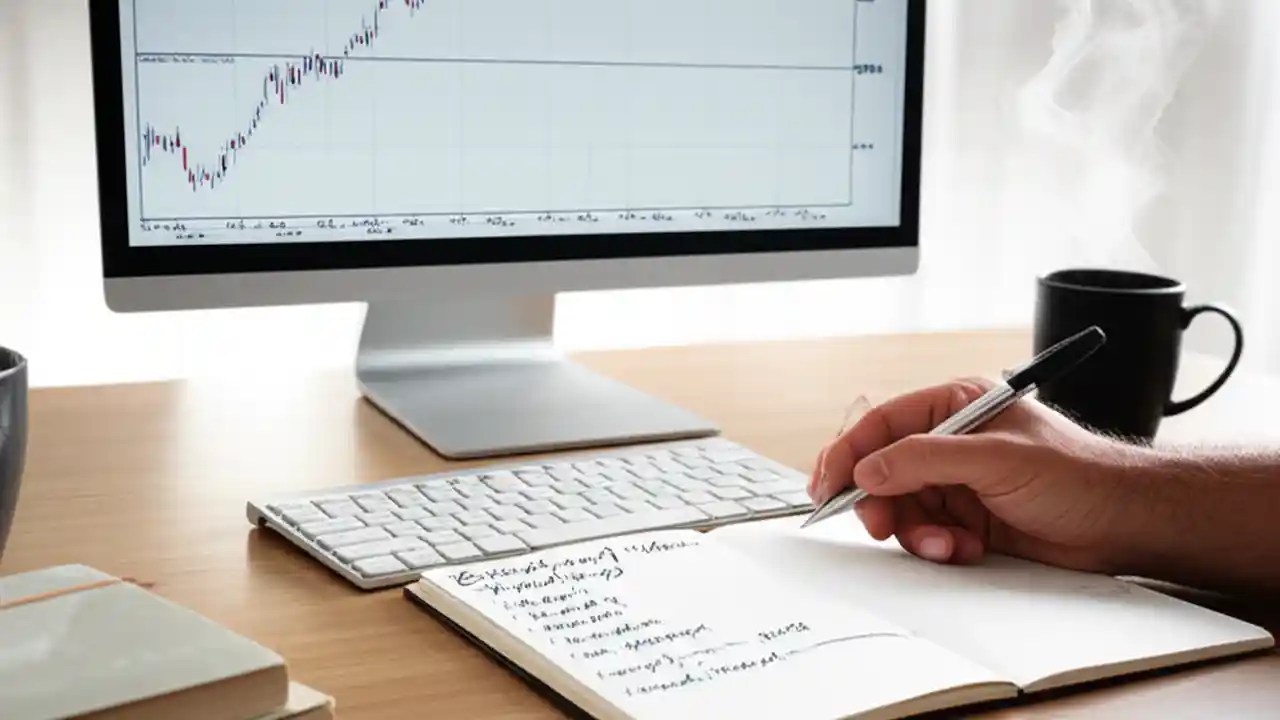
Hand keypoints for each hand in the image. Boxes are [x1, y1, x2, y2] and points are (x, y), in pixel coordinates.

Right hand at [809, 378, 1144, 571]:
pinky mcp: (965, 518)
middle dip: (880, 502)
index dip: (849, 453)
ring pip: (900, 507)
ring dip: (915, 531)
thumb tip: (868, 469)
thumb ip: (925, 460)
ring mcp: (956, 481)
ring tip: (947, 543)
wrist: (1124, 523)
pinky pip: (924, 533)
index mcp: (955, 405)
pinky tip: (965, 548)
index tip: (828, 486)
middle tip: (881, 525)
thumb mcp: (996, 458)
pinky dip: (936, 546)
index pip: (882, 424)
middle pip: (882, 469)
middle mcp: (950, 441)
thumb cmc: (1078, 473)